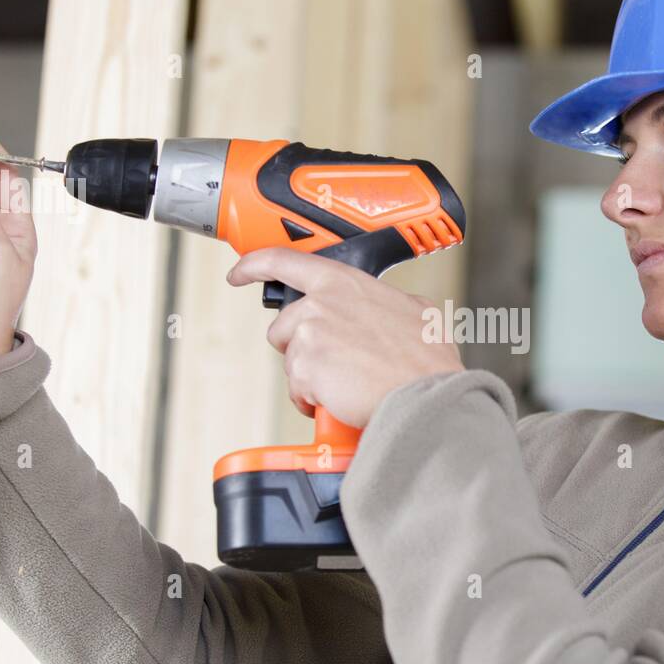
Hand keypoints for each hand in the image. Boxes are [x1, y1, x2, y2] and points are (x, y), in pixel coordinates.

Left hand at [226, 248, 464, 427]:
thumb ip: (387, 302)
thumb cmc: (425, 362)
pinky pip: (297, 390)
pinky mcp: (305, 368)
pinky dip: (315, 401)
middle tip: (335, 363)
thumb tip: (389, 308)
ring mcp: (310, 335)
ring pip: (291, 361)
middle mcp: (322, 303)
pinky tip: (341, 399)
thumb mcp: (416, 312)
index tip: (238, 273)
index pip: (284, 261)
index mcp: (345, 283)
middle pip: (283, 327)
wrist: (425, 396)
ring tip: (345, 384)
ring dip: (311, 378)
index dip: (253, 265)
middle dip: (301, 349)